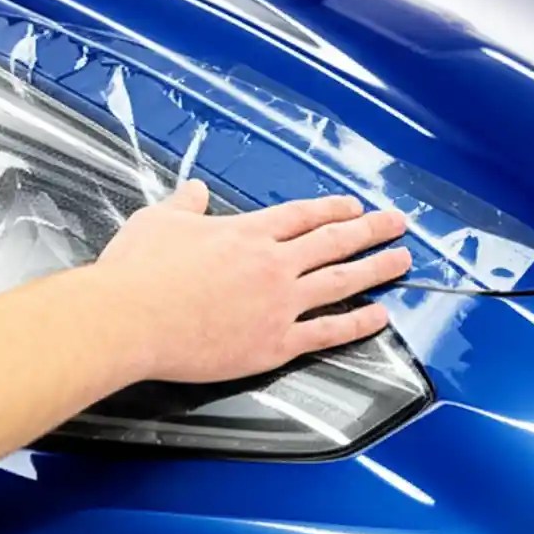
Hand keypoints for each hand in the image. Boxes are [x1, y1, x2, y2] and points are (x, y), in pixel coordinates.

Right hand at [95, 180, 411, 383]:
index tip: (354, 207)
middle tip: (397, 224)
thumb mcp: (158, 221)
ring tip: (402, 261)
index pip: (303, 215)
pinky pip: (328, 331)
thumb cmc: (138, 272)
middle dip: (370, 230)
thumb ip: (184, 205)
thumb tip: (195, 190)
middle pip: (334, 241)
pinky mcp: (275, 342)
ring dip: (376, 269)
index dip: (333, 209)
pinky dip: (358, 323)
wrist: (130, 319)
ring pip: (341, 281)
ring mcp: (279, 303)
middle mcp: (272, 262)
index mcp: (247, 232)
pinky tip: (380, 316)